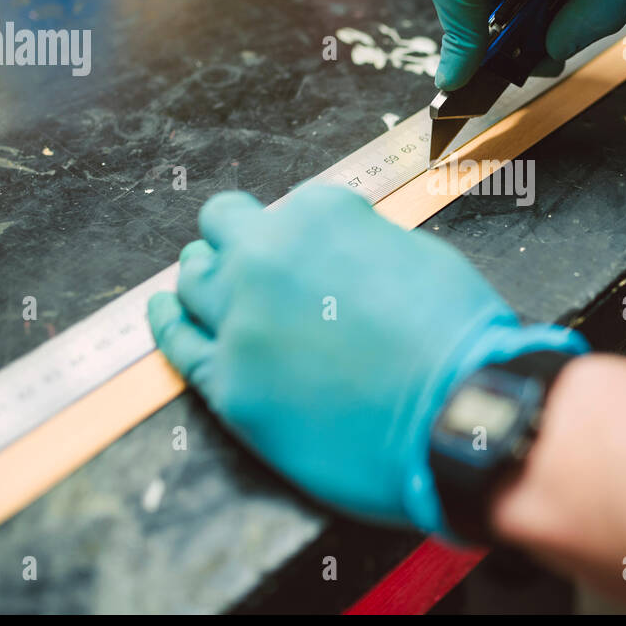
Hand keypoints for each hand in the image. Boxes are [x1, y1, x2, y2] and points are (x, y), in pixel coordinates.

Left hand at [147, 186, 586, 533]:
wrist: (459, 414)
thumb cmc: (456, 336)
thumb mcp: (415, 254)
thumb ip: (358, 245)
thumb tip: (334, 262)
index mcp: (317, 215)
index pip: (281, 211)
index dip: (292, 236)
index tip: (302, 256)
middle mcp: (266, 258)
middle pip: (221, 233)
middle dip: (234, 243)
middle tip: (247, 266)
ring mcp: (241, 324)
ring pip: (192, 284)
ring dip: (202, 282)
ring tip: (204, 288)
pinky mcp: (230, 386)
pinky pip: (179, 348)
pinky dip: (168, 325)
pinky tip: (165, 314)